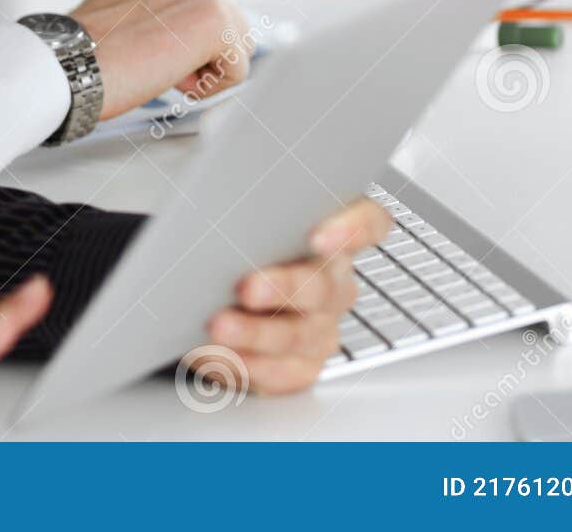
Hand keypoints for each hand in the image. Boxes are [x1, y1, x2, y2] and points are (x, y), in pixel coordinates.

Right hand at [71, 0, 251, 120]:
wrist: (69, 63)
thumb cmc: (86, 48)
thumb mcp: (125, 5)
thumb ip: (162, 3)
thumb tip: (190, 29)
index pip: (202, 3)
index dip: (177, 37)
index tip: (141, 41)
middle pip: (226, 22)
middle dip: (195, 52)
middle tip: (149, 58)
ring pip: (237, 46)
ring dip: (203, 68)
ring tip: (158, 66)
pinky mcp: (218, 19)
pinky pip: (238, 71)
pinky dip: (208, 88)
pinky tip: (170, 76)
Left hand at [196, 196, 390, 394]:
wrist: (202, 300)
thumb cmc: (224, 249)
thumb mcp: (235, 217)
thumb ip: (243, 207)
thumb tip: (217, 198)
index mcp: (328, 235)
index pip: (369, 222)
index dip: (355, 228)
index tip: (320, 235)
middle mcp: (332, 283)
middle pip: (326, 286)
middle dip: (285, 287)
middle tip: (247, 288)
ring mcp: (320, 328)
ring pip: (300, 334)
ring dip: (256, 332)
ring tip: (220, 325)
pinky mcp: (298, 367)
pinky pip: (281, 373)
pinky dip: (248, 364)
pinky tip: (220, 353)